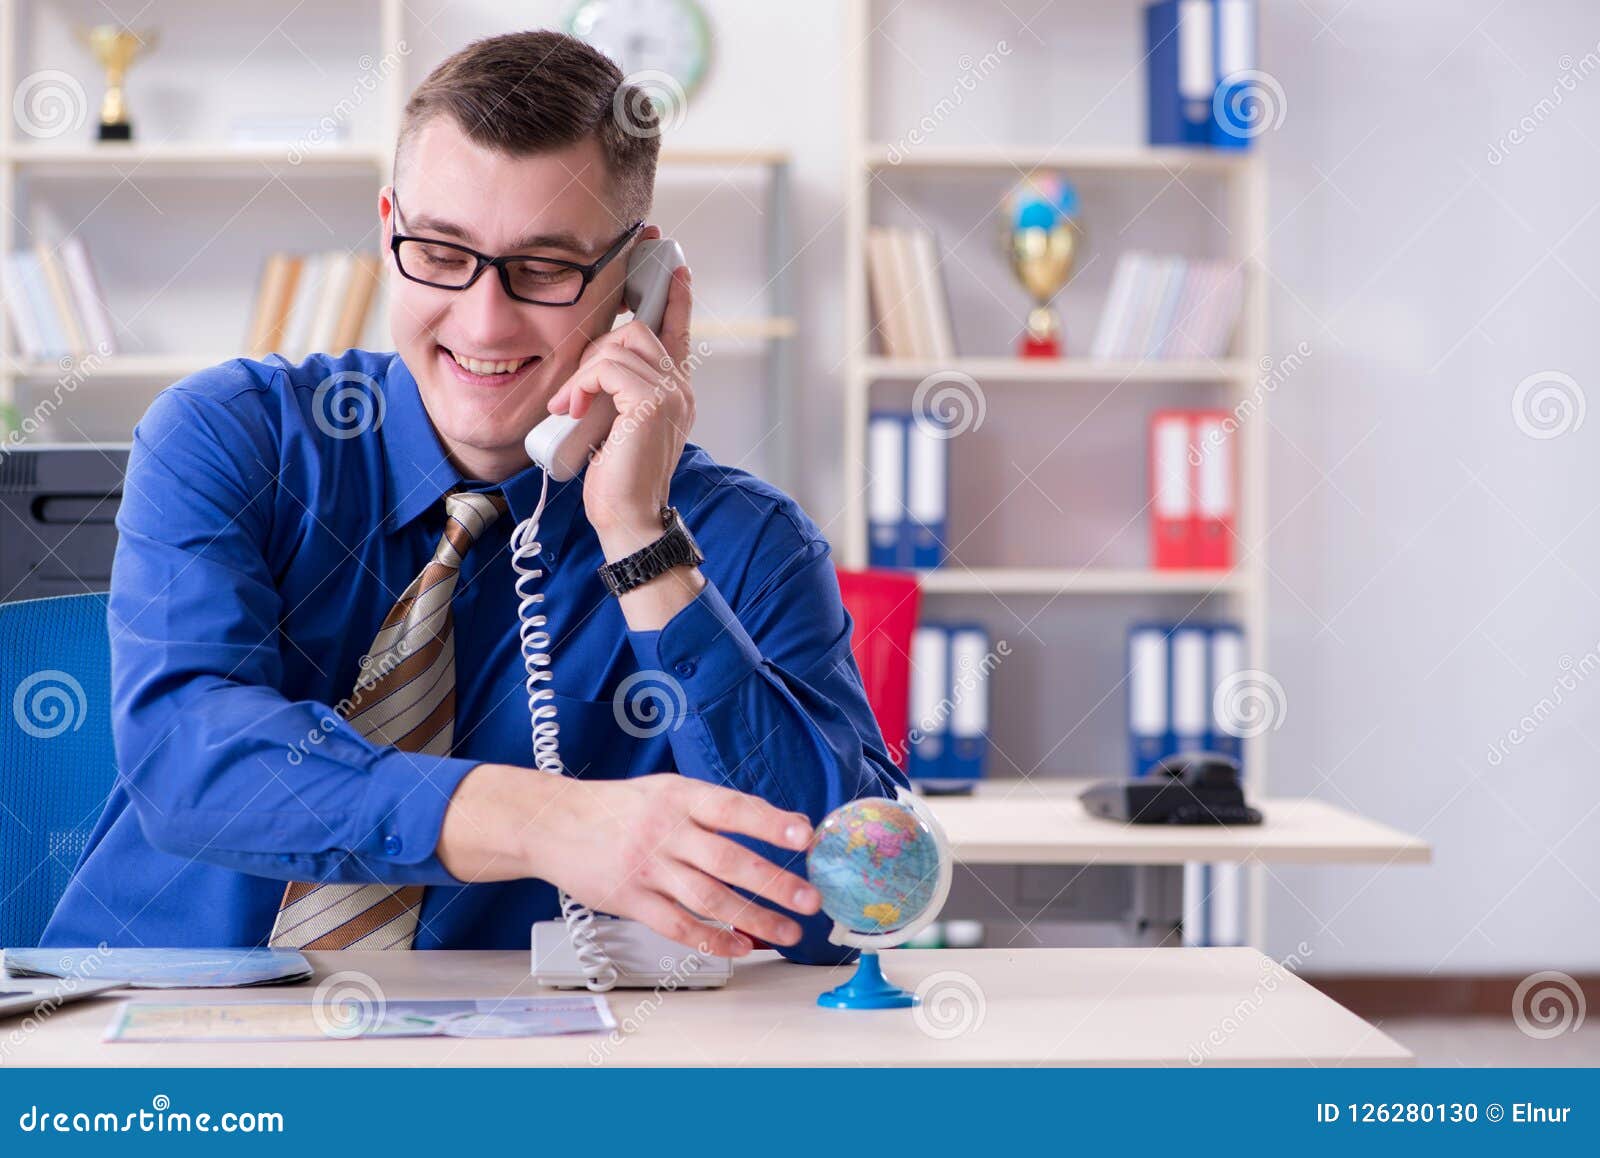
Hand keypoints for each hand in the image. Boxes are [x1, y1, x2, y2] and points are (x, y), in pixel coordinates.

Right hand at [438, 764, 821, 957]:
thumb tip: (782, 824)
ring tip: (788, 931)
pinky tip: (740, 947)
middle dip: (774, 882)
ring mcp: (647, 868)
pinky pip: (677, 926)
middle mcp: (666, 831)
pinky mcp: (630, 901)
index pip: (733, 808)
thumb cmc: (619, 808)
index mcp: (679, 796)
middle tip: (810, 899)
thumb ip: (716, 808)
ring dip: (754, 919)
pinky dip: (712, 940)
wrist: (553, 823)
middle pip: (728, 860)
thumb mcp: (667, 790)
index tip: (805, 836)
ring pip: (709, 899)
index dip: (771, 822)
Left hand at [548, 233, 693, 559]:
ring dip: (583, 371)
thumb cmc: (615, 480)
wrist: (627, 519)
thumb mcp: (613, 424)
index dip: (675, 295)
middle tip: (575, 389)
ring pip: (620, 343)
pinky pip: (608, 367)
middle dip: (597, 347)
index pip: (678, 329)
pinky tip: (573, 410)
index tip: (673, 265)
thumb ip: (615, 393)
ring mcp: (672, 393)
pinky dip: (581, 384)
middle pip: (638, 328)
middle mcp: (681, 387)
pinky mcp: (653, 403)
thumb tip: (593, 368)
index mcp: (676, 391)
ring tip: (571, 405)